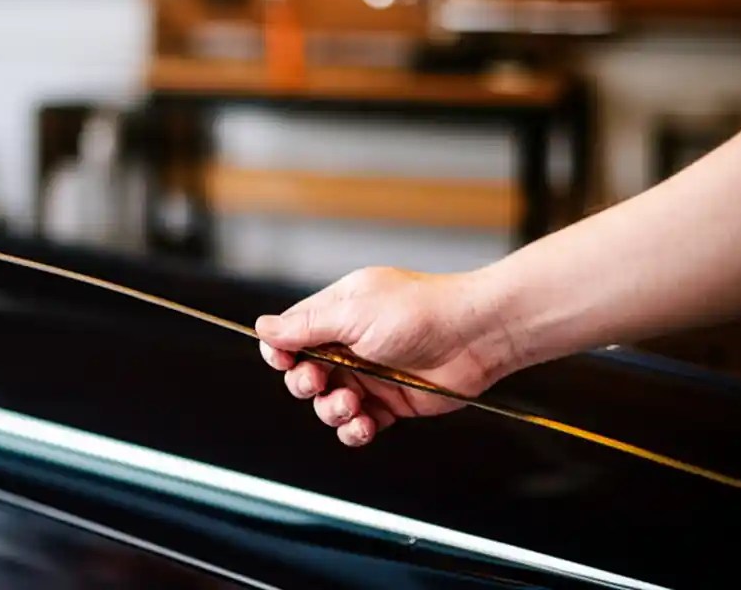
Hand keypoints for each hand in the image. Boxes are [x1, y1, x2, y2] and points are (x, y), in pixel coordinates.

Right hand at [254, 267, 518, 446]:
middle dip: (304, 384)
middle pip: (304, 373)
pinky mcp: (390, 402)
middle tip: (318, 382)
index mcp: (337, 313)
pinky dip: (355, 430)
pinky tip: (364, 424)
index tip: (284, 361)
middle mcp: (350, 344)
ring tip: (351, 404)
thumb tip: (264, 327)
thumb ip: (306, 326)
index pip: (291, 334)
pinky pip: (359, 424)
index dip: (281, 351)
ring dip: (331, 409)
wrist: (476, 336)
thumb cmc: (422, 311)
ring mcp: (370, 374)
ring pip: (328, 403)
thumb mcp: (354, 311)